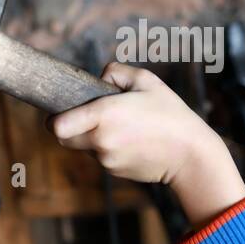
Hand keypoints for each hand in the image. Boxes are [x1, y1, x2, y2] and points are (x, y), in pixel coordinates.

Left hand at [46, 62, 218, 186]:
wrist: (190, 155)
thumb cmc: (171, 113)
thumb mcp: (146, 80)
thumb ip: (116, 71)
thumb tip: (98, 79)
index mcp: (103, 114)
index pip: (57, 125)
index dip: (55, 118)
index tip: (61, 112)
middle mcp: (100, 140)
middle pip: (62, 138)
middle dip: (68, 128)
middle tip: (86, 117)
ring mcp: (106, 159)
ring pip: (83, 148)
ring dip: (90, 138)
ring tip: (119, 127)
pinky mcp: (114, 172)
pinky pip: (100, 158)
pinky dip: (107, 150)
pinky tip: (130, 142)